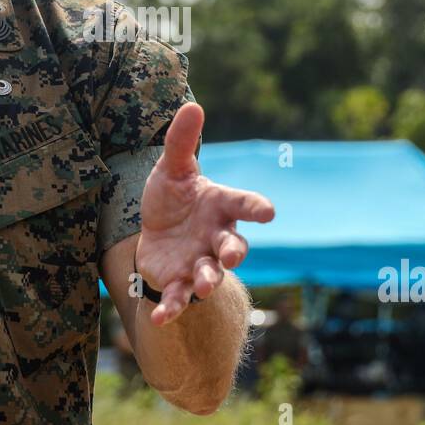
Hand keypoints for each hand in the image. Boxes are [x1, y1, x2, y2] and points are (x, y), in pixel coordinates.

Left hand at [135, 102, 274, 324]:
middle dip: (234, 252)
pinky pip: (179, 300)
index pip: (244, 204)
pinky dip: (171, 310)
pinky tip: (159, 318)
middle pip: (234, 247)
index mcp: (221, 206)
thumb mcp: (172, 168)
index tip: (268, 212)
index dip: (256, 208)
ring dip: (209, 281)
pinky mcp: (180, 282)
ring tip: (204, 283)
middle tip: (231, 256)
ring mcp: (200, 263)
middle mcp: (216, 237)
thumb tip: (192, 106)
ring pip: (211, 276)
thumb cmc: (173, 197)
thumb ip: (181, 141)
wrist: (156, 232)